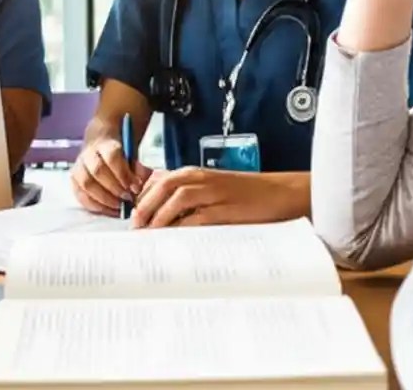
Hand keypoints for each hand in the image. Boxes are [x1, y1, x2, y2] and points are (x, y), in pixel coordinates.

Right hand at [71, 136, 152, 215]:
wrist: (101, 148)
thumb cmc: (121, 155)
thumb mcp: (134, 157)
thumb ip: (138, 169)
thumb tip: (138, 186)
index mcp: (105, 143)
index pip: (112, 156)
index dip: (123, 174)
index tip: (135, 188)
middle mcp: (88, 154)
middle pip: (97, 171)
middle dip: (114, 188)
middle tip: (128, 199)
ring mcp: (78, 167)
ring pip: (85, 185)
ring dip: (104, 200)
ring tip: (120, 207)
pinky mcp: (74, 181)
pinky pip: (80, 196)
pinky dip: (96, 206)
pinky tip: (110, 210)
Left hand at [131, 168, 305, 227]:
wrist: (278, 194)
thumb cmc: (244, 194)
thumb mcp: (211, 189)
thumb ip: (188, 197)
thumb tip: (162, 216)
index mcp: (194, 173)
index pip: (158, 181)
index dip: (143, 198)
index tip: (134, 216)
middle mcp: (200, 178)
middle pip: (162, 187)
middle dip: (144, 207)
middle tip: (135, 228)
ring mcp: (212, 193)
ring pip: (175, 200)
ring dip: (158, 217)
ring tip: (148, 235)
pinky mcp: (223, 210)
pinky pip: (195, 218)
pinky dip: (180, 228)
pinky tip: (172, 239)